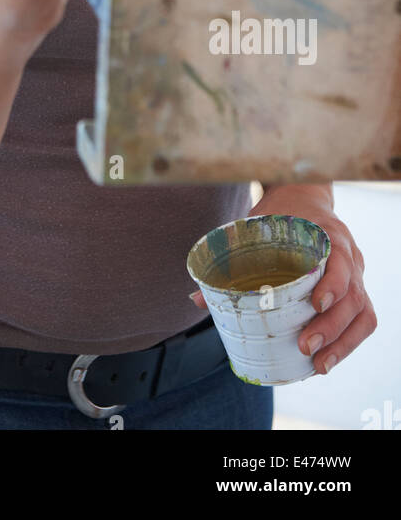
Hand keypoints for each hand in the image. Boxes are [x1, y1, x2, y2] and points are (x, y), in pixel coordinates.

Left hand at [188, 184, 375, 375]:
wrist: (304, 195)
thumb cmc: (279, 214)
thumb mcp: (257, 225)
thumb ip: (231, 257)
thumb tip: (198, 298)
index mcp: (327, 234)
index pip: (341, 261)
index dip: (333, 284)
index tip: (316, 304)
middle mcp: (349, 255)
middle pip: (353, 295)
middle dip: (332, 326)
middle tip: (306, 346)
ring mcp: (356, 274)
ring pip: (362, 313)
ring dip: (343, 343)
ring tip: (319, 365)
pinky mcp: (356, 290)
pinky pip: (363, 320)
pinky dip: (348, 342)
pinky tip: (326, 361)